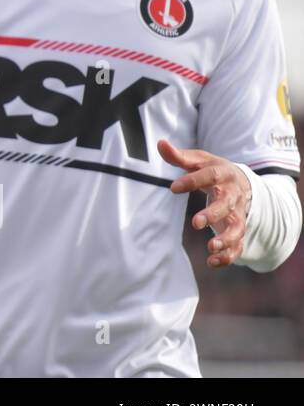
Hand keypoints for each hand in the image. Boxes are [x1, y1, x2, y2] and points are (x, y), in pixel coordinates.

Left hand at [159, 138, 252, 268]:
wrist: (243, 182)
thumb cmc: (213, 170)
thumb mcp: (199, 160)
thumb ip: (179, 156)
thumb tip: (161, 143)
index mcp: (223, 174)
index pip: (210, 176)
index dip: (192, 181)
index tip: (173, 188)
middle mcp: (233, 195)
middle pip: (227, 205)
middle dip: (213, 214)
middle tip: (196, 223)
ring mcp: (238, 214)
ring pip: (238, 228)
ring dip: (226, 239)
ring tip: (211, 247)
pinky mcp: (238, 230)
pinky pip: (238, 245)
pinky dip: (228, 255)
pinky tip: (212, 262)